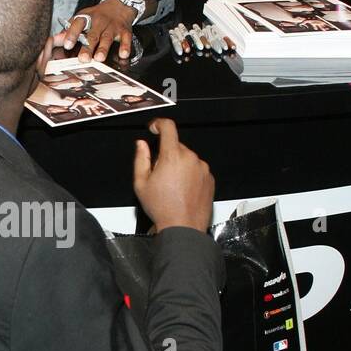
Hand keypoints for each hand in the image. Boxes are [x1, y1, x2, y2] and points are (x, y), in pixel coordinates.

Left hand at [59, 0, 135, 61]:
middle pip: (92, 35)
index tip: (67, 44)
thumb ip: (69, 29)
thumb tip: (55, 39)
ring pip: (107, 38)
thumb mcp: (82, 18)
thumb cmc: (97, 16)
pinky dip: (125, 47)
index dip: (72, 34)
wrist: (119, 5)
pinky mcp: (124, 31)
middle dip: (87, 47)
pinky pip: (126, 39)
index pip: (77, 24)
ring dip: (103, 49)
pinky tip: (123, 54)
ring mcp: (112, 26)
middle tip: (83, 59)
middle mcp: (99, 22)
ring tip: (99, 58)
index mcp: (86, 18)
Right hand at [133, 118, 213, 234]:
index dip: (159, 124)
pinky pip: (197, 169)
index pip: (168, 127)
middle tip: (159, 174)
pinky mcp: (209, 178)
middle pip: (176, 146)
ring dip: (179, 165)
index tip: (155, 128)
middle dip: (167, 155)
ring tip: (172, 186)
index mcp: (172, 156)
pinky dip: (189, 175)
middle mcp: (190, 159)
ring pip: (187, 158)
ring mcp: (202, 168)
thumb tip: (141, 145)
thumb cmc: (163, 208)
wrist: (183, 226)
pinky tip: (182, 190)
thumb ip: (141, 159)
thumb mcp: (141, 183)